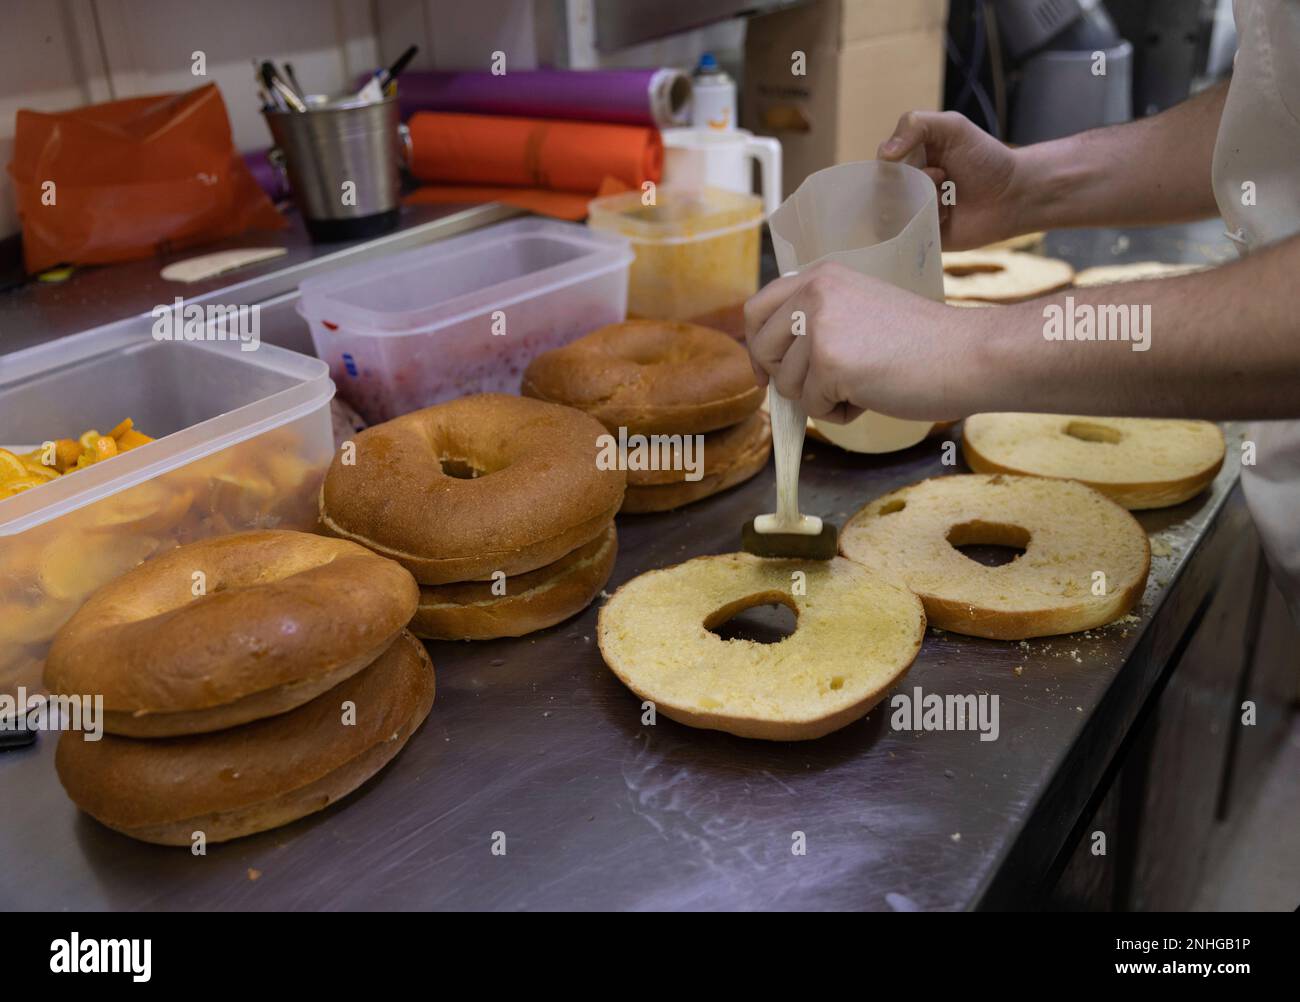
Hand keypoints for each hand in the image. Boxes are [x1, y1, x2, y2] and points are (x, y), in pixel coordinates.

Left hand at [744, 262, 982, 422]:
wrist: (965, 354)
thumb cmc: (920, 342)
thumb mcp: (857, 311)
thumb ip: (816, 322)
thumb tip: (769, 363)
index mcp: (820, 276)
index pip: (756, 309)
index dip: (756, 347)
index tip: (766, 372)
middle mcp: (813, 293)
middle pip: (762, 350)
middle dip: (785, 378)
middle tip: (825, 385)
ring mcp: (819, 327)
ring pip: (786, 384)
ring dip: (820, 398)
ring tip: (864, 384)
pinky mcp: (829, 362)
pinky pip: (812, 407)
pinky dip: (839, 413)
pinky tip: (872, 396)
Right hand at [879, 110, 1023, 249]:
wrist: (1013, 194)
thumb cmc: (986, 158)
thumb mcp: (952, 127)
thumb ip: (916, 125)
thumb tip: (884, 154)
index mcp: (909, 159)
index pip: (880, 164)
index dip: (894, 163)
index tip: (921, 159)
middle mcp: (907, 186)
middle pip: (882, 191)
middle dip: (912, 183)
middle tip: (942, 176)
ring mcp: (913, 213)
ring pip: (890, 214)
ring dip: (919, 203)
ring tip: (947, 197)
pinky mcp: (921, 236)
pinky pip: (905, 236)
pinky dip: (924, 222)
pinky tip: (946, 216)